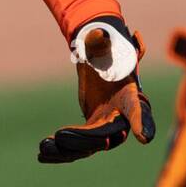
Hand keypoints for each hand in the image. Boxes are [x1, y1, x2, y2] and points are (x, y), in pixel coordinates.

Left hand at [38, 17, 154, 162]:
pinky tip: (42, 154)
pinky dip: (61, 150)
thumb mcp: (101, 43)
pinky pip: (78, 145)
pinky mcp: (93, 130)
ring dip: (67, 150)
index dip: (142, 122)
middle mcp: (122, 115)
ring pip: (89, 146)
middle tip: (60, 136)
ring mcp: (107, 126)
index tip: (143, 137)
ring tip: (43, 148)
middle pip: (107, 135)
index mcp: (130, 93)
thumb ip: (99, 41)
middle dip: (84, 139)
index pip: (138, 109)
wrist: (99, 58)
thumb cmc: (104, 49)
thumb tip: (97, 32)